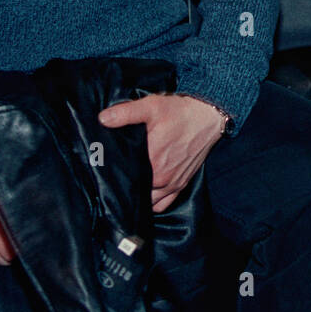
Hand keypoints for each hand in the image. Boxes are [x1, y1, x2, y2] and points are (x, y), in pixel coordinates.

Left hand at [99, 93, 225, 211]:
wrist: (208, 117)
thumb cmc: (180, 113)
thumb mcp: (151, 107)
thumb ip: (125, 113)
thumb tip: (103, 119)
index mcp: (152, 162)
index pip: (124, 178)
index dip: (113, 174)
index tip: (105, 167)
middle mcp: (162, 179)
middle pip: (134, 191)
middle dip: (124, 185)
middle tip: (115, 174)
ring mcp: (172, 184)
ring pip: (147, 202)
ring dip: (138, 195)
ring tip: (129, 183)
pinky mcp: (181, 184)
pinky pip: (162, 205)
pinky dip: (153, 202)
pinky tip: (146, 191)